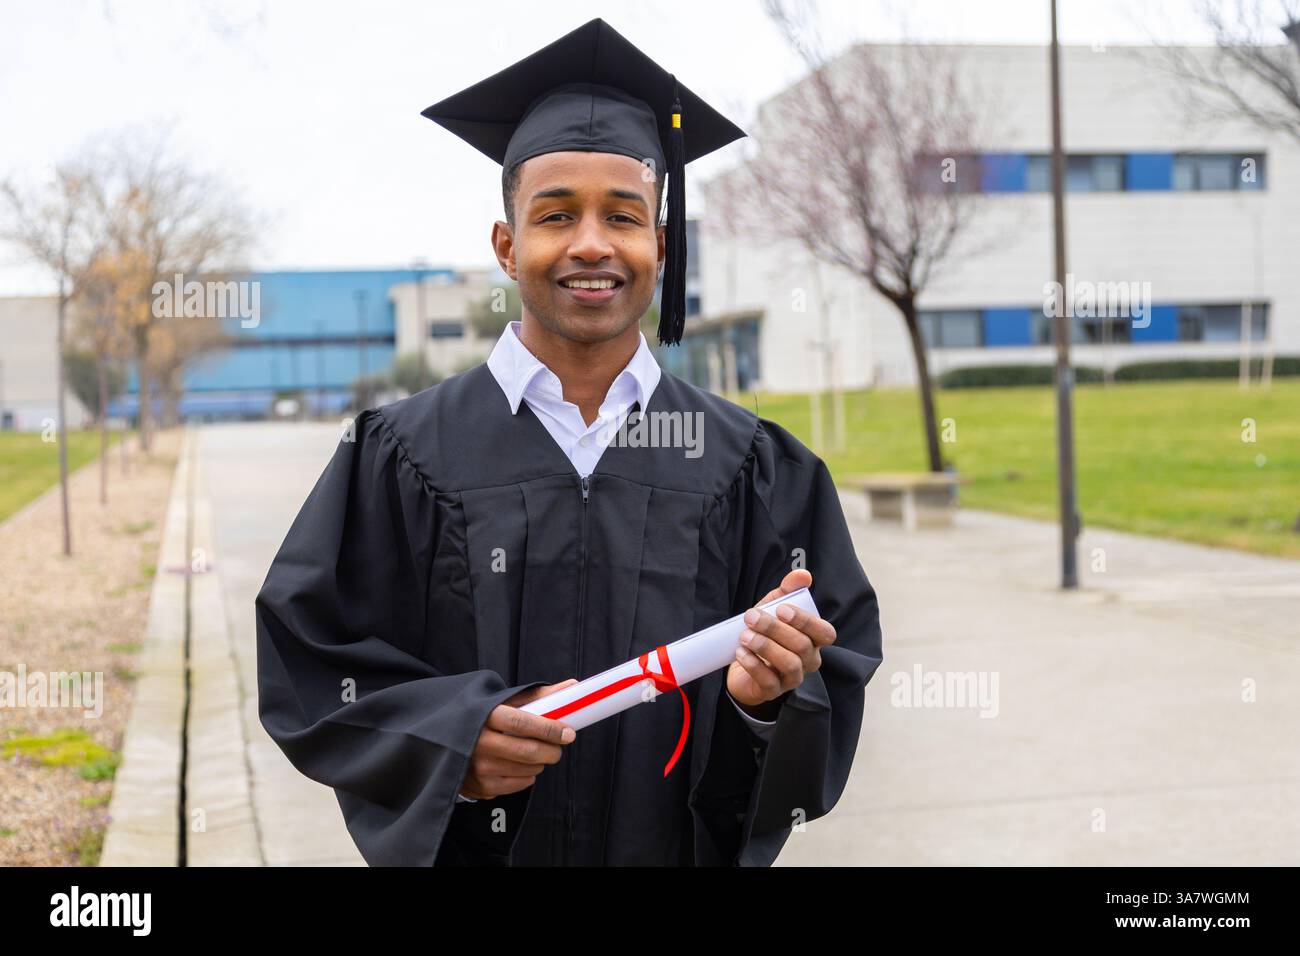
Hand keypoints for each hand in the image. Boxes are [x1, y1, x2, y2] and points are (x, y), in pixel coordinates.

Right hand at [461, 679, 578, 799]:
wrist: (444, 737)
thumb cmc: (483, 716)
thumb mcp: (505, 701)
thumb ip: (539, 696)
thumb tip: (572, 686)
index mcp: (484, 715)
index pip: (523, 724)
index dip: (550, 729)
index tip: (568, 733)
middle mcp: (478, 742)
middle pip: (528, 752)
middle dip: (552, 751)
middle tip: (558, 746)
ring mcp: (477, 767)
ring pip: (527, 771)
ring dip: (540, 763)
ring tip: (535, 753)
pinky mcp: (479, 786)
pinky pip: (517, 785)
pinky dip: (527, 776)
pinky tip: (520, 765)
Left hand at [726, 569, 836, 713]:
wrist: (741, 662)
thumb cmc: (764, 633)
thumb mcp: (773, 609)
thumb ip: (787, 591)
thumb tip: (802, 574)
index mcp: (813, 639)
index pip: (825, 633)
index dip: (807, 622)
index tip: (781, 609)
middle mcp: (808, 660)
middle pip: (803, 646)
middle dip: (776, 629)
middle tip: (752, 617)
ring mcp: (792, 678)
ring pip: (789, 664)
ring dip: (766, 647)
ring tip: (745, 636)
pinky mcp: (773, 691)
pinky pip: (769, 681)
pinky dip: (753, 665)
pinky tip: (741, 652)